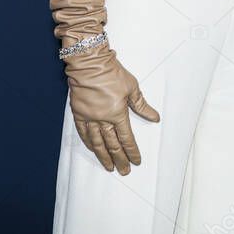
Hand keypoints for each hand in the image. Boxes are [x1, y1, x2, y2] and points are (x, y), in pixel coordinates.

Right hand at [63, 41, 159, 173]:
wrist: (89, 63)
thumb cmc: (111, 72)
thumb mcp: (132, 87)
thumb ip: (142, 105)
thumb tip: (154, 118)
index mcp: (118, 113)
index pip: (126, 138)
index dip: (132, 151)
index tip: (136, 161)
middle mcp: (103, 119)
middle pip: (112, 145)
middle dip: (119, 159)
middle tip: (124, 170)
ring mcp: (89, 117)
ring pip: (97, 143)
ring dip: (104, 156)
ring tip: (109, 167)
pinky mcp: (78, 113)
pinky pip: (83, 133)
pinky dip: (89, 143)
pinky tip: (93, 150)